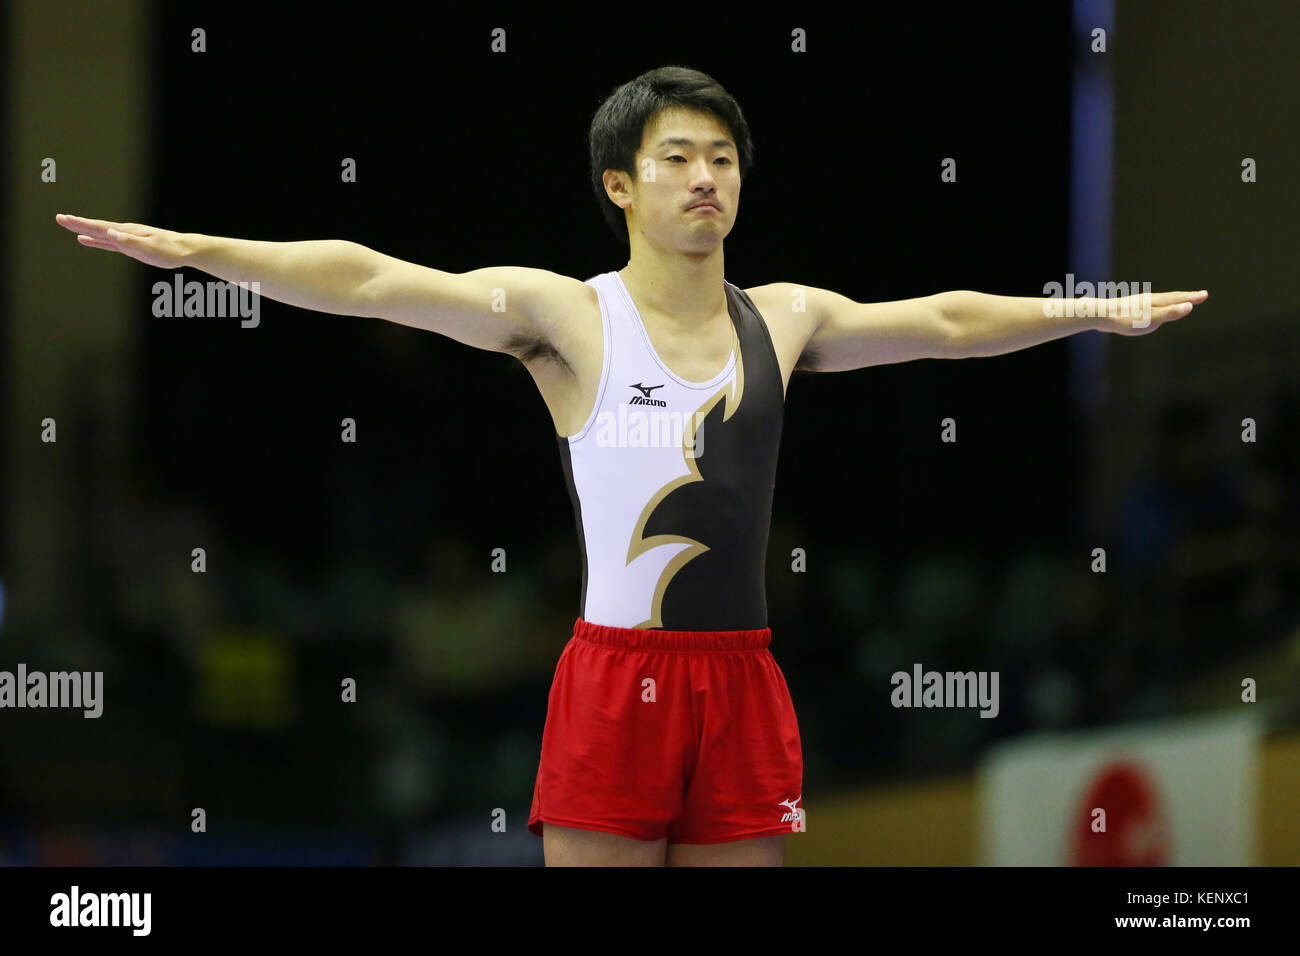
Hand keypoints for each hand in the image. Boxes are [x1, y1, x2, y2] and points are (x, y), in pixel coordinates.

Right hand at [55, 213, 192, 268]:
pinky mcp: (131, 246)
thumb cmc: (169, 250)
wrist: (185, 250)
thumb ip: (129, 241)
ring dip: (84, 231)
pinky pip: (109, 243)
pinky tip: (87, 240)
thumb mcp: (149, 247)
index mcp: (127, 231)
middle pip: (96, 227)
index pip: (99, 227)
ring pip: (100, 234)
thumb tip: (109, 232)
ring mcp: (127, 238)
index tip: (65, 219)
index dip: (81, 224)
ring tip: (70, 227)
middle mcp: (124, 232)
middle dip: (77, 223)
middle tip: (59, 218)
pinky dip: (96, 241)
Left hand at [1094, 289, 1207, 334]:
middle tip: (1199, 296)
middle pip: (1171, 298)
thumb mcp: (1151, 319)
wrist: (1100, 315)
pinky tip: (1151, 311)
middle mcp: (1148, 300)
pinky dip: (1157, 307)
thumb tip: (1189, 306)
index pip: (1178, 299)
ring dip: (1172, 301)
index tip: (1205, 294)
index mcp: (1155, 302)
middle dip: (1186, 298)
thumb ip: (1169, 313)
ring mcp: (1139, 303)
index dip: (1192, 298)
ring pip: (1159, 302)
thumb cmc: (1126, 319)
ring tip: (1179, 302)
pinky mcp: (1129, 309)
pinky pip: (1149, 307)